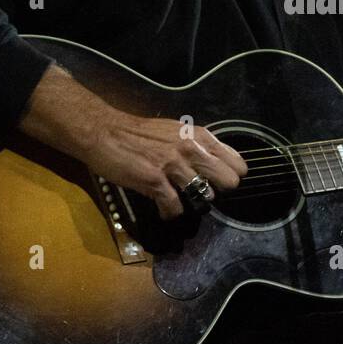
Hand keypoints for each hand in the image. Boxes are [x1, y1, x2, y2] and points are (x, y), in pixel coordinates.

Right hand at [79, 109, 247, 219]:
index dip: (229, 176)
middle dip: (218, 191)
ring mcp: (173, 165)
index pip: (236, 163)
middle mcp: (191, 149)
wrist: (106, 132)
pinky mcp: (155, 180)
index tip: (217, 182)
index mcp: (199, 136)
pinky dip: (170, 213)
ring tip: (180, 199)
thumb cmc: (141, 134)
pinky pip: (175, 207)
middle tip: (201, 193)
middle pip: (229, 181)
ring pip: (205, 196)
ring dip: (194, 203)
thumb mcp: (177, 131)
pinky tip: (164, 209)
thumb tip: (217, 165)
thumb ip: (198, 145)